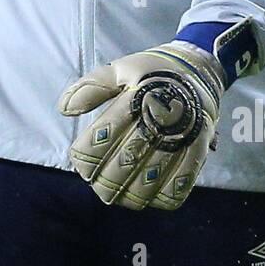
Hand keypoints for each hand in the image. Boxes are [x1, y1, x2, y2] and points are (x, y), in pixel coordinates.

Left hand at [57, 27, 253, 210]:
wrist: (199, 67)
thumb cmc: (151, 71)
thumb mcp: (118, 69)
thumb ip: (90, 88)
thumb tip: (64, 109)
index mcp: (137, 96)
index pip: (105, 134)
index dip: (87, 154)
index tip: (80, 164)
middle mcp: (160, 117)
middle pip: (126, 161)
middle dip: (105, 180)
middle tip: (96, 185)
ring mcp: (182, 135)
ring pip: (151, 178)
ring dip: (130, 194)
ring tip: (118, 196)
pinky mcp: (200, 147)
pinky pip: (182, 182)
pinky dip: (162, 197)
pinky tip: (148, 198)